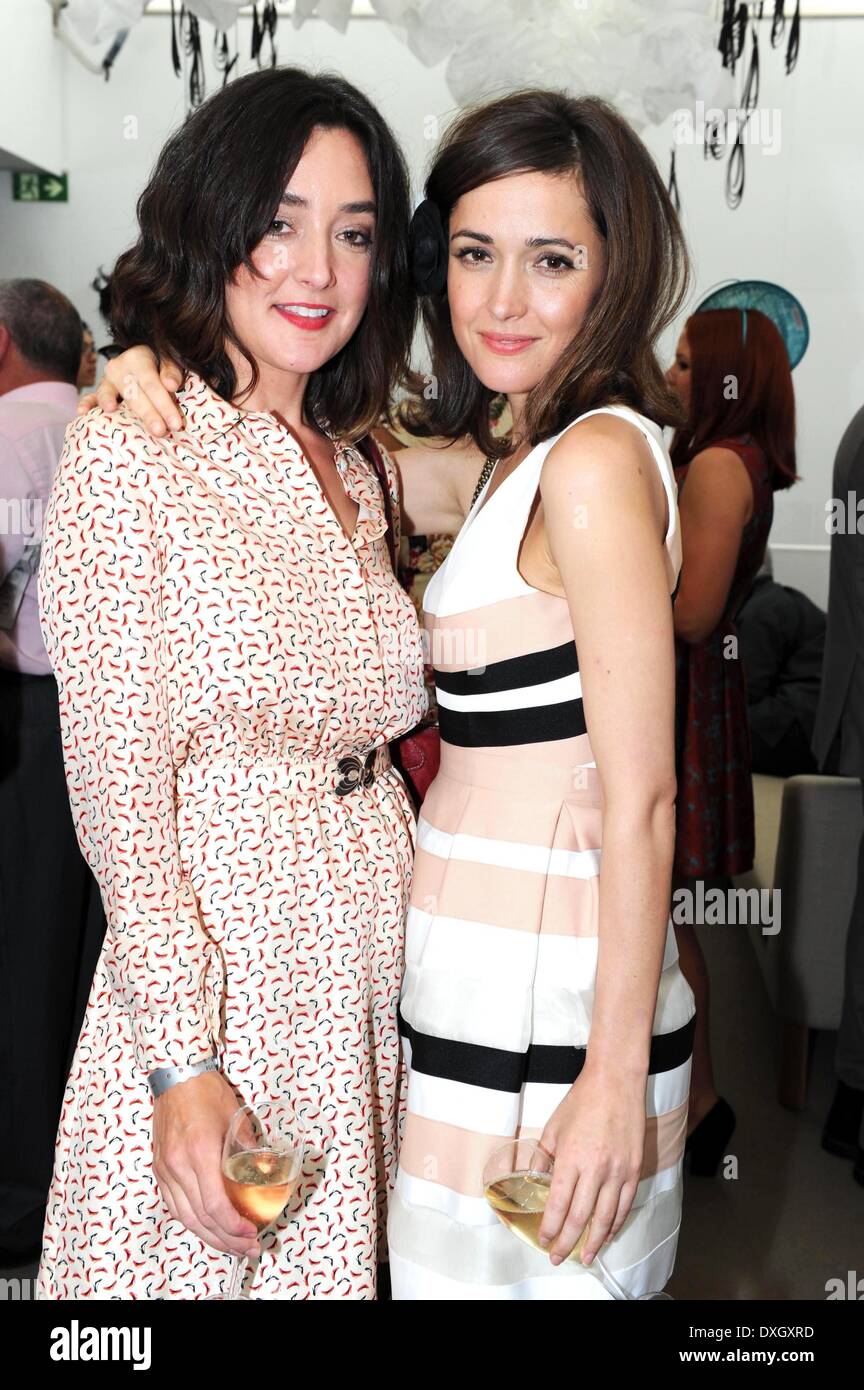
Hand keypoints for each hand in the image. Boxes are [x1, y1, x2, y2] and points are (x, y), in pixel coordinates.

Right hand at [78, 346, 184, 435]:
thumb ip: (172, 371)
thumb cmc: (160, 365)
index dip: (164, 404)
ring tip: (110, 409)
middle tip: (160, 431)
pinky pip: (91, 396)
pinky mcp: (100, 390)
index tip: (176, 423)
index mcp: (138, 358)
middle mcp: (120, 367)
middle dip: (147, 413)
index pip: (152, 384)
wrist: (143, 358)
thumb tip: (171, 385)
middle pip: (133, 392)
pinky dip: (86, 403)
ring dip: (108, 401)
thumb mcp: (170, 362)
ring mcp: (107, 379)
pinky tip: (82, 412)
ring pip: (109, 393)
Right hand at [153, 1070, 258, 1258]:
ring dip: (208, 1236)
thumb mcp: (236, 1117)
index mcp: (200, 1152)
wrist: (176, 1076)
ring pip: (185, 1217)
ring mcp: (165, 1169)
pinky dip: (191, 1221)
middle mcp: (179, 1165)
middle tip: (247, 1248)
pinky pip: (174, 1205)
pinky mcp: (159, 1169)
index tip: (251, 1233)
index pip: (214, 1204)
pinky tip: (207, 1228)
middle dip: (225, 1239)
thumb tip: (265, 1172)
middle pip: (200, 1218)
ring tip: (230, 1246)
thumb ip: (249, 1148)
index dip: (232, 1226)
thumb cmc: (207, 1092)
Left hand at [537, 1064, 645, 1266]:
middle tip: (559, 1257)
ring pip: (605, 1217)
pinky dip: (615, 1223)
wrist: (616, 1082)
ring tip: (585, 1256)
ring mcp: (618, 1170)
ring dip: (594, 1241)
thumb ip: (542, 1157)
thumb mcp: (553, 1127)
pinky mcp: (634, 1168)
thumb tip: (534, 1180)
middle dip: (567, 1242)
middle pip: (580, 1217)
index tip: (545, 1240)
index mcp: (571, 1158)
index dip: (551, 1228)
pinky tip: (607, 1234)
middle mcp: (595, 1168)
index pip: (558, 1205)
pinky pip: (624, 1204)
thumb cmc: (582, 1101)